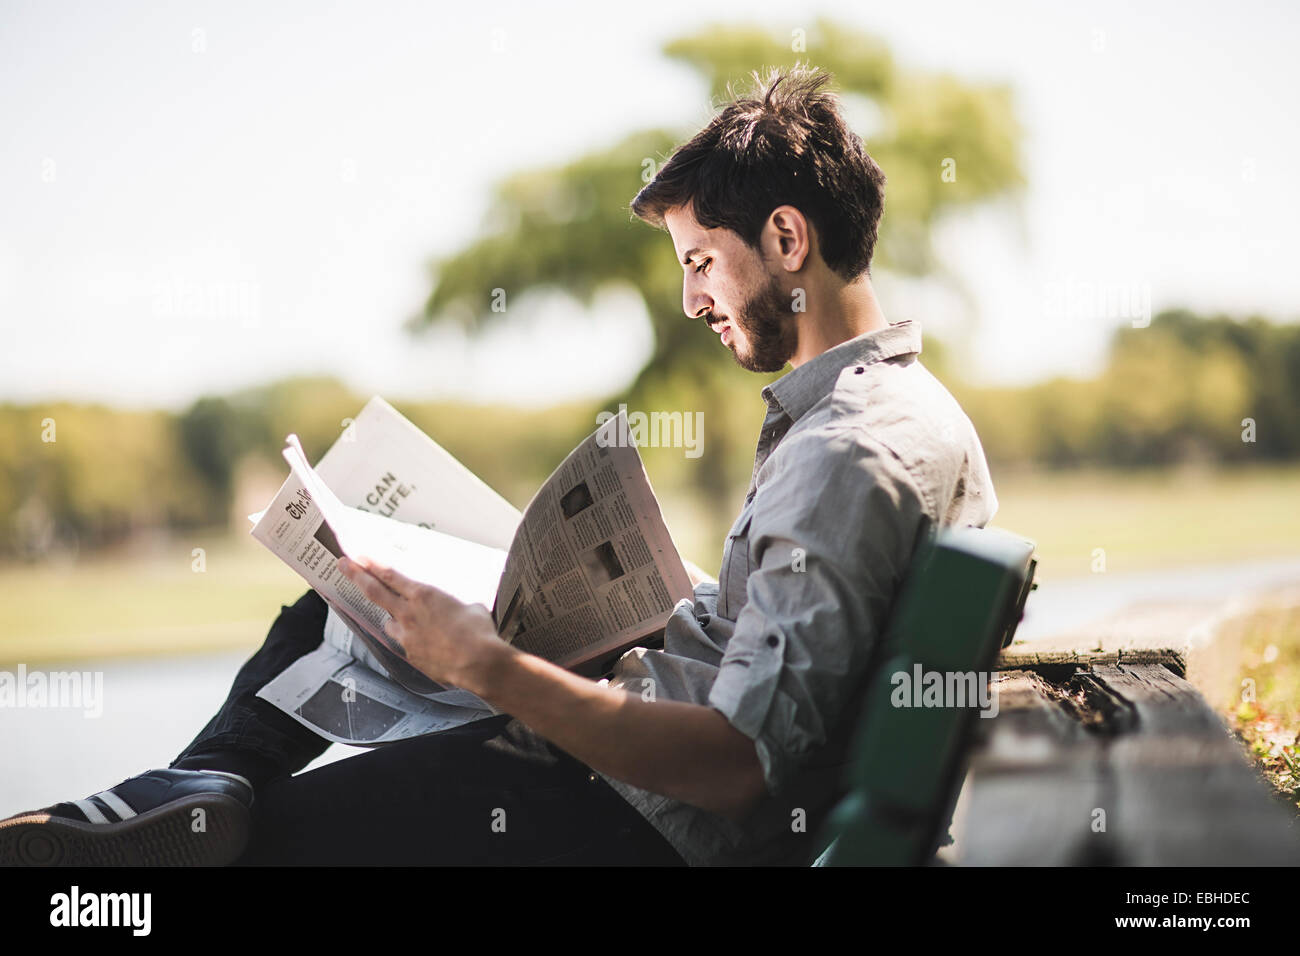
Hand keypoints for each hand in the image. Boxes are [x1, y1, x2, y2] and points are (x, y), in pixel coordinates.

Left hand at [337, 555, 507, 692]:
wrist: (478, 663)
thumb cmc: (479, 633)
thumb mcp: (472, 606)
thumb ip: (458, 604)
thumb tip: (463, 608)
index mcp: (424, 595)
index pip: (390, 575)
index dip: (371, 564)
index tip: (357, 556)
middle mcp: (410, 614)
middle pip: (374, 592)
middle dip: (355, 576)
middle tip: (343, 565)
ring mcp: (407, 637)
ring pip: (389, 623)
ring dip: (391, 618)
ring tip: (401, 619)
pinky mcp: (411, 656)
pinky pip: (405, 644)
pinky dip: (411, 641)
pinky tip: (426, 644)